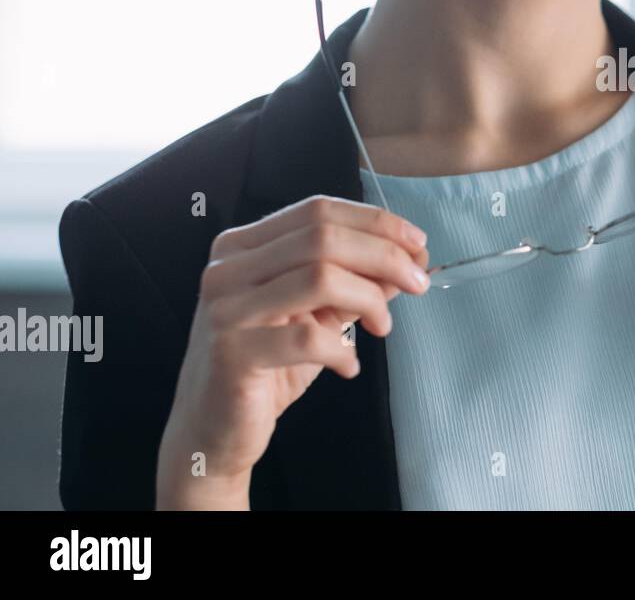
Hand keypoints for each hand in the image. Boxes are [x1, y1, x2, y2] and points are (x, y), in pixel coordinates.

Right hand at [156, 195, 430, 508]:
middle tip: (417, 282)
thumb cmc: (268, 365)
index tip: (417, 243)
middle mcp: (227, 268)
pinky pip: (308, 338)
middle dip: (384, 255)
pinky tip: (349, 366)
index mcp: (244, 245)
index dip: (375, 222)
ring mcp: (225, 309)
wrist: (212, 429)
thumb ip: (356, 282)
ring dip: (369, 298)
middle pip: (323, 237)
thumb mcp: (318, 314)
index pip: (318, 210)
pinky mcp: (231, 353)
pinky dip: (343, 351)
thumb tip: (410, 259)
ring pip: (319, 277)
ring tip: (383, 326)